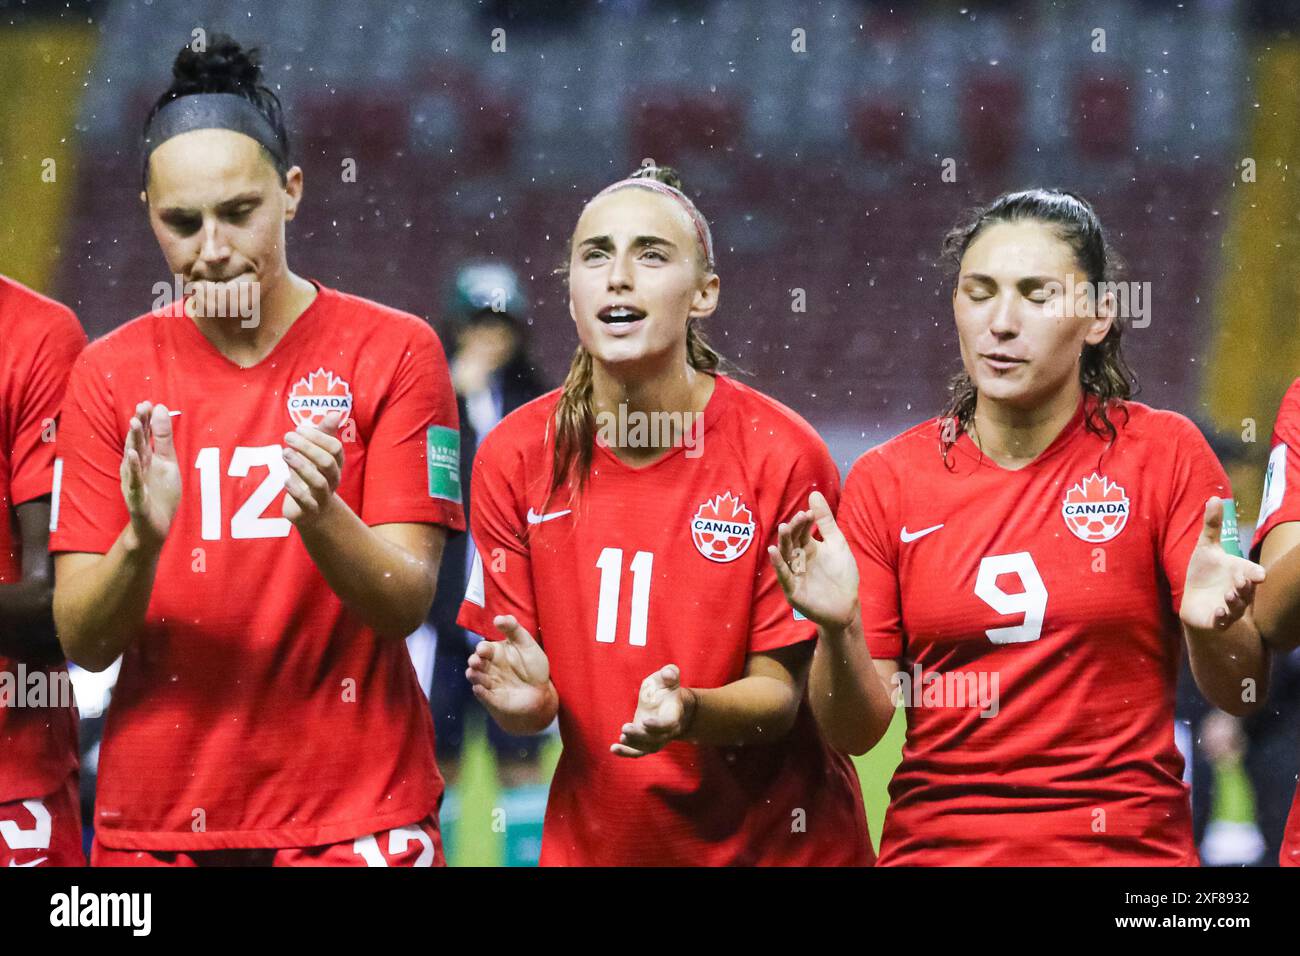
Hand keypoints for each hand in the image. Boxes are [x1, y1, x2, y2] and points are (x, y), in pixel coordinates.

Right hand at [120, 401, 180, 547]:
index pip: (144, 435)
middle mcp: (136, 467)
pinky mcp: (136, 498)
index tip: (148, 402)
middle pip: (137, 443)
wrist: (155, 526)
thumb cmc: (160, 493)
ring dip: (133, 441)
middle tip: (140, 406)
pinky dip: (133, 469)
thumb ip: (164, 439)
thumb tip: (161, 409)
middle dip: (138, 424)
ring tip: (134, 423)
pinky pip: (134, 482)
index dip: (145, 420)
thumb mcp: (168, 463)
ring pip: (133, 459)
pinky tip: (132, 456)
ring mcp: (134, 482)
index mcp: (145, 458)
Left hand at [282, 410, 344, 526]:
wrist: (313, 513)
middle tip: (288, 437)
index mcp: (336, 464)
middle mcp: (333, 480)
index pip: (335, 448)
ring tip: (285, 453)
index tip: (298, 429)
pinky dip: (295, 490)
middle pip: (327, 462)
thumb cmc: (314, 476)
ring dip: (301, 465)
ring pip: (318, 481)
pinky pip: (306, 502)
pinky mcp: (309, 511)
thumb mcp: (318, 455)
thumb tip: (336, 412)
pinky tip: (285, 480)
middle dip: (307, 448)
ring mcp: (322, 496)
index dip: (317, 437)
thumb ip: (325, 434)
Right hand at [467, 615, 553, 723]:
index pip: (483, 648)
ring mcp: (489, 683)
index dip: (482, 648)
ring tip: (475, 673)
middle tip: (477, 661)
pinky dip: (480, 692)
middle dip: (474, 661)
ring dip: (474, 675)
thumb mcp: (527, 644)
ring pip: (475, 678)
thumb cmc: (533, 666)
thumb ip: (514, 629)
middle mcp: (488, 667)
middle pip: (475, 662)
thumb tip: (498, 618)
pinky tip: (480, 688)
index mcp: (495, 652)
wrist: (541, 692)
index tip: (484, 649)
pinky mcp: (492, 698)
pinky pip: (482, 695)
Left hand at [611, 664, 693, 757]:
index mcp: (674, 715)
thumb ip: (670, 673)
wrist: (672, 705)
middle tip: (625, 728)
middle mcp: (667, 731)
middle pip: (656, 739)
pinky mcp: (646, 743)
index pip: (668, 724)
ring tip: (622, 737)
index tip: (645, 721)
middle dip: (640, 736)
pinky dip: (626, 753)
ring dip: (634, 745)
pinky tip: (613, 749)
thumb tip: (669, 674)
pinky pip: (638, 752)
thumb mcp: (669, 677)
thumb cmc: (668, 689)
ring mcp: (657, 739)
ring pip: (647, 748)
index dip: (658, 725)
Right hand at [767, 490, 858, 629]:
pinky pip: (783, 575)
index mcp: (808, 548)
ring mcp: (794, 574)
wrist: (847, 606)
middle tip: (798, 518)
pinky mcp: (793, 590)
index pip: (801, 531)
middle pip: (791, 541)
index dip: (804, 522)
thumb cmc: (842, 575)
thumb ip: (825, 521)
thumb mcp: (836, 544)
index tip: (809, 513)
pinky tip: (774, 552)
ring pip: (785, 556)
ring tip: (783, 528)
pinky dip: (778, 564)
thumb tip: (814, 494)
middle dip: (793, 529)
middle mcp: (798, 559)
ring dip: (783, 542)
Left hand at [1181, 497, 1265, 631]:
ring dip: (1235, 601)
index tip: (1257, 574)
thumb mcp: (1206, 547)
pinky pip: (1223, 622)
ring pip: (1237, 607)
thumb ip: (1212, 525)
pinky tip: (1218, 613)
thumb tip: (1214, 498)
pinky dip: (1222, 618)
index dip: (1255, 574)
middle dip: (1245, 586)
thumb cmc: (1204, 572)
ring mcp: (1229, 607)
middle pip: (1247, 590)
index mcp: (1240, 573)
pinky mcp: (1216, 620)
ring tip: (1229, 595)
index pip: (1253, 573)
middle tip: (1240, 580)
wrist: (1193, 597)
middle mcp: (1238, 591)